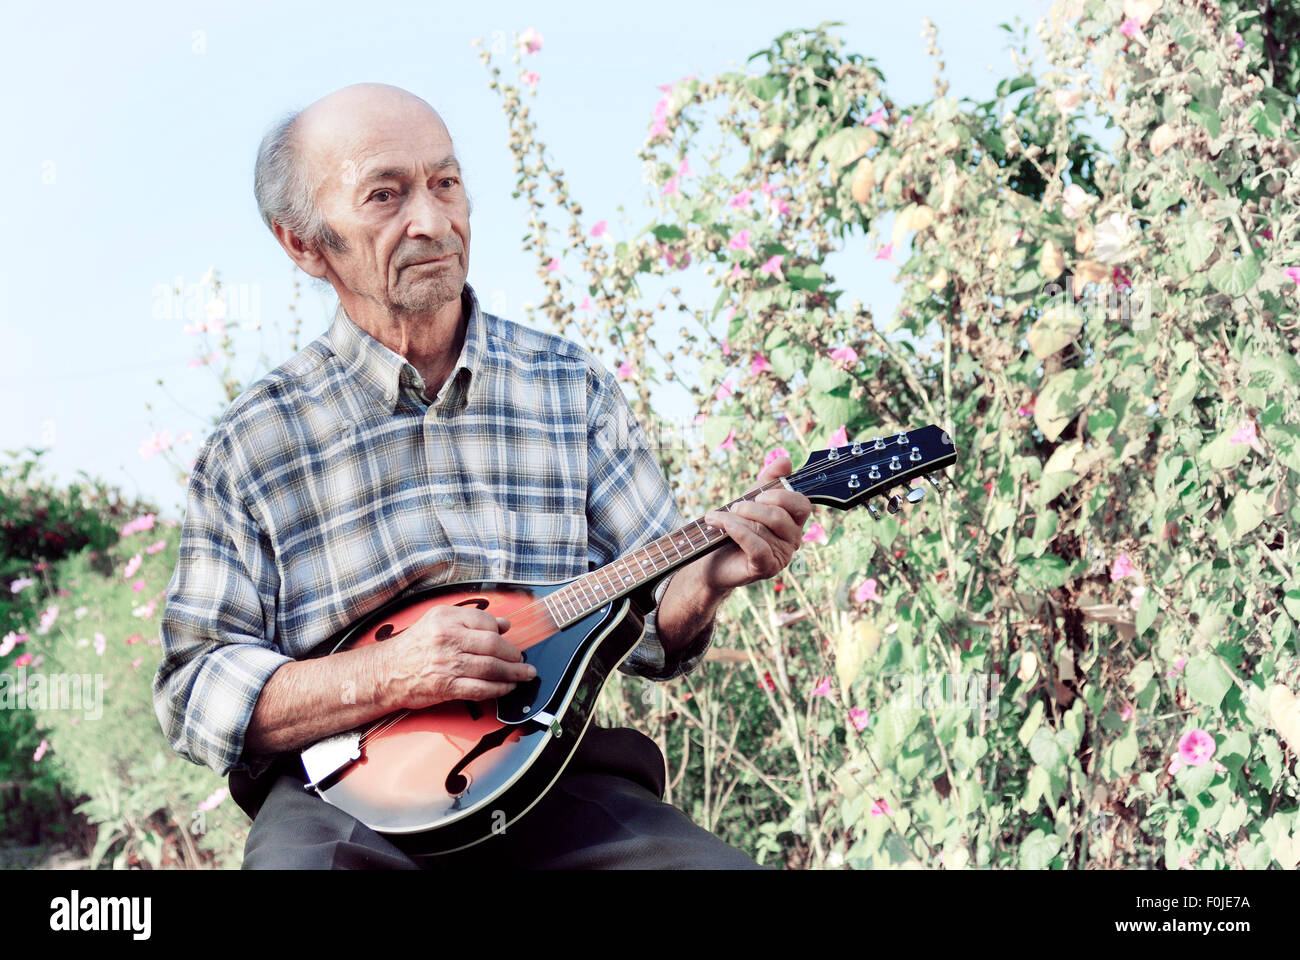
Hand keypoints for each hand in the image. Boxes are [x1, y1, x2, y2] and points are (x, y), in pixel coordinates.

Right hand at [380, 604, 536, 707]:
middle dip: (514, 655)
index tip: (509, 640)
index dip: (502, 633)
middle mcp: (448, 638)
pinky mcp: (446, 686)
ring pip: (491, 668)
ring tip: (524, 675)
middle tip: (523, 660)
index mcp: (446, 618)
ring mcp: (447, 663)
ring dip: (513, 673)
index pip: (486, 622)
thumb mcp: (438, 621)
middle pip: (493, 645)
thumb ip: (471, 620)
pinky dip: (498, 689)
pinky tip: (507, 688)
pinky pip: (480, 688)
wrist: (387, 671)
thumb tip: (504, 624)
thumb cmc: (413, 647)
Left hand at [698, 454, 812, 593]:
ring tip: (718, 518)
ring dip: (736, 520)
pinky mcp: (767, 568)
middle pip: (780, 516)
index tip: (758, 495)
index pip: (801, 504)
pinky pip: (757, 546)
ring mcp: (782, 556)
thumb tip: (786, 460)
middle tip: (733, 508)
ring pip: (764, 530)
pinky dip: (737, 531)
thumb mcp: (750, 497)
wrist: (712, 558)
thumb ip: (769, 479)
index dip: (781, 495)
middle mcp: (793, 540)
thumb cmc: (734, 527)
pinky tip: (721, 524)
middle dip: (752, 508)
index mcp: (793, 522)